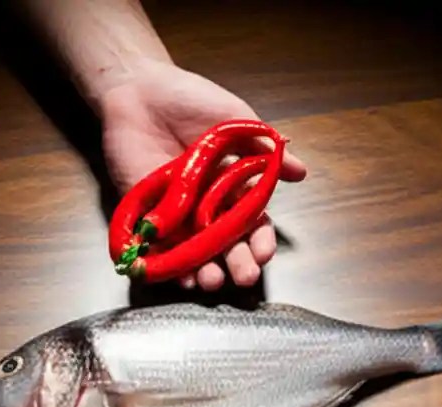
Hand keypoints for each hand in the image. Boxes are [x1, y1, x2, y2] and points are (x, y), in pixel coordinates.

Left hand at [100, 59, 306, 290]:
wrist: (141, 89)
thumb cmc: (191, 100)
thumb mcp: (236, 120)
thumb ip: (264, 148)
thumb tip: (300, 171)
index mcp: (233, 188)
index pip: (252, 224)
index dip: (260, 240)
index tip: (265, 252)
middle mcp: (207, 207)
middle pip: (226, 245)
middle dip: (237, 263)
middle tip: (243, 277)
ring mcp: (176, 214)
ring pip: (193, 253)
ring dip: (203, 271)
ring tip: (211, 282)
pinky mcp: (145, 213)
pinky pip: (156, 246)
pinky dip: (165, 264)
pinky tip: (177, 275)